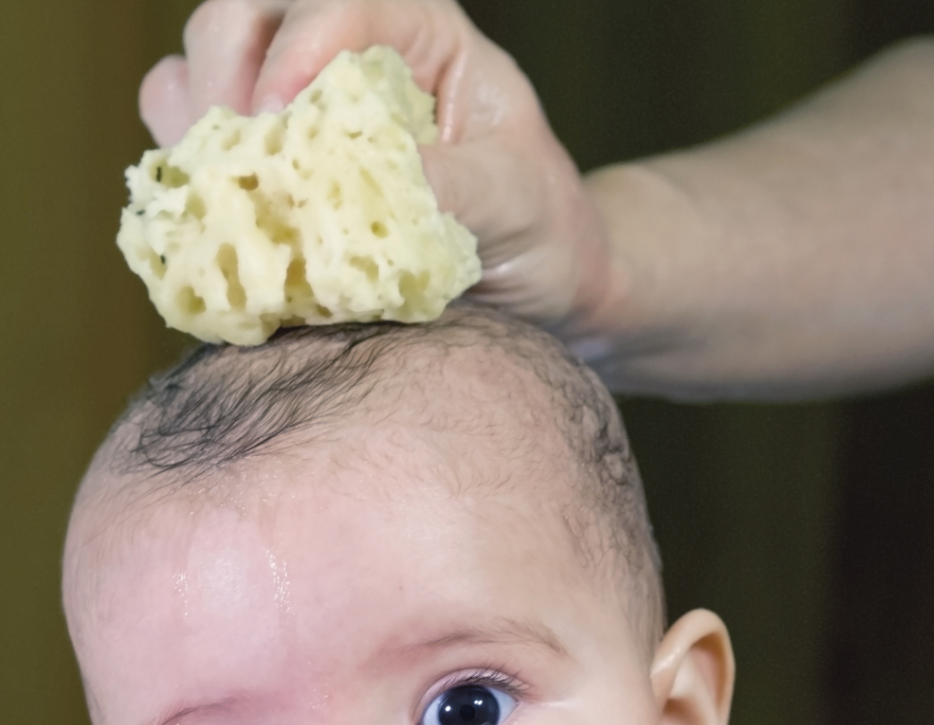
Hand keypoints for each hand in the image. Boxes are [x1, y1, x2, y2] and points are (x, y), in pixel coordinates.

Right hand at [140, 0, 610, 323]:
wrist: (532, 286)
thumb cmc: (540, 230)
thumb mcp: (516, 201)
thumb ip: (445, 184)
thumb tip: (349, 183)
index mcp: (421, 34)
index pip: (342, 1)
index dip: (298, 51)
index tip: (277, 123)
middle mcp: (352, 56)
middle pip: (247, 16)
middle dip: (227, 78)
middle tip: (236, 158)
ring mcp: (303, 110)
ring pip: (204, 71)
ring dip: (198, 125)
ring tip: (224, 190)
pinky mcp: (277, 168)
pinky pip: (200, 144)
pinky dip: (192, 172)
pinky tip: (219, 214)